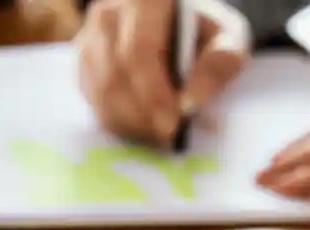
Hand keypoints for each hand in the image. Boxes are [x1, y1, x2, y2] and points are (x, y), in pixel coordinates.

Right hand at [76, 0, 250, 145]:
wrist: (176, 22)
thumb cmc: (203, 29)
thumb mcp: (228, 36)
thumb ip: (220, 63)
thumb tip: (189, 105)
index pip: (139, 52)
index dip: (153, 93)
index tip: (173, 124)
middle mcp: (107, 13)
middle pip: (114, 76)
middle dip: (141, 115)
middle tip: (168, 137)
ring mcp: (88, 38)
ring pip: (100, 92)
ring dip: (130, 122)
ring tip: (159, 133)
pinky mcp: (81, 63)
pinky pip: (93, 101)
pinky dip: (118, 120)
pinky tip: (143, 125)